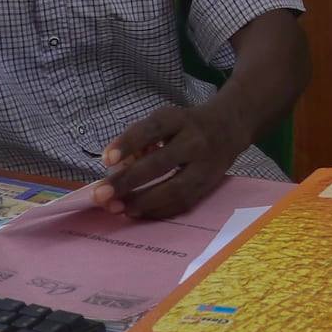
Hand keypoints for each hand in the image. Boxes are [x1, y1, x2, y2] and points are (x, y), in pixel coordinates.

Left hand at [91, 103, 245, 218]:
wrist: (229, 128)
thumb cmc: (185, 125)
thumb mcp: (165, 119)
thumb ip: (140, 138)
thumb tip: (115, 168)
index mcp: (180, 120)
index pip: (152, 130)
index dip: (129, 144)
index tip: (106, 160)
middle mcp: (195, 142)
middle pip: (160, 163)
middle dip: (128, 182)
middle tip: (101, 195)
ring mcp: (205, 167)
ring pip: (174, 189)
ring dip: (142, 202)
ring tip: (117, 208)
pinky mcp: (208, 186)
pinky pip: (182, 203)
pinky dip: (158, 210)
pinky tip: (137, 211)